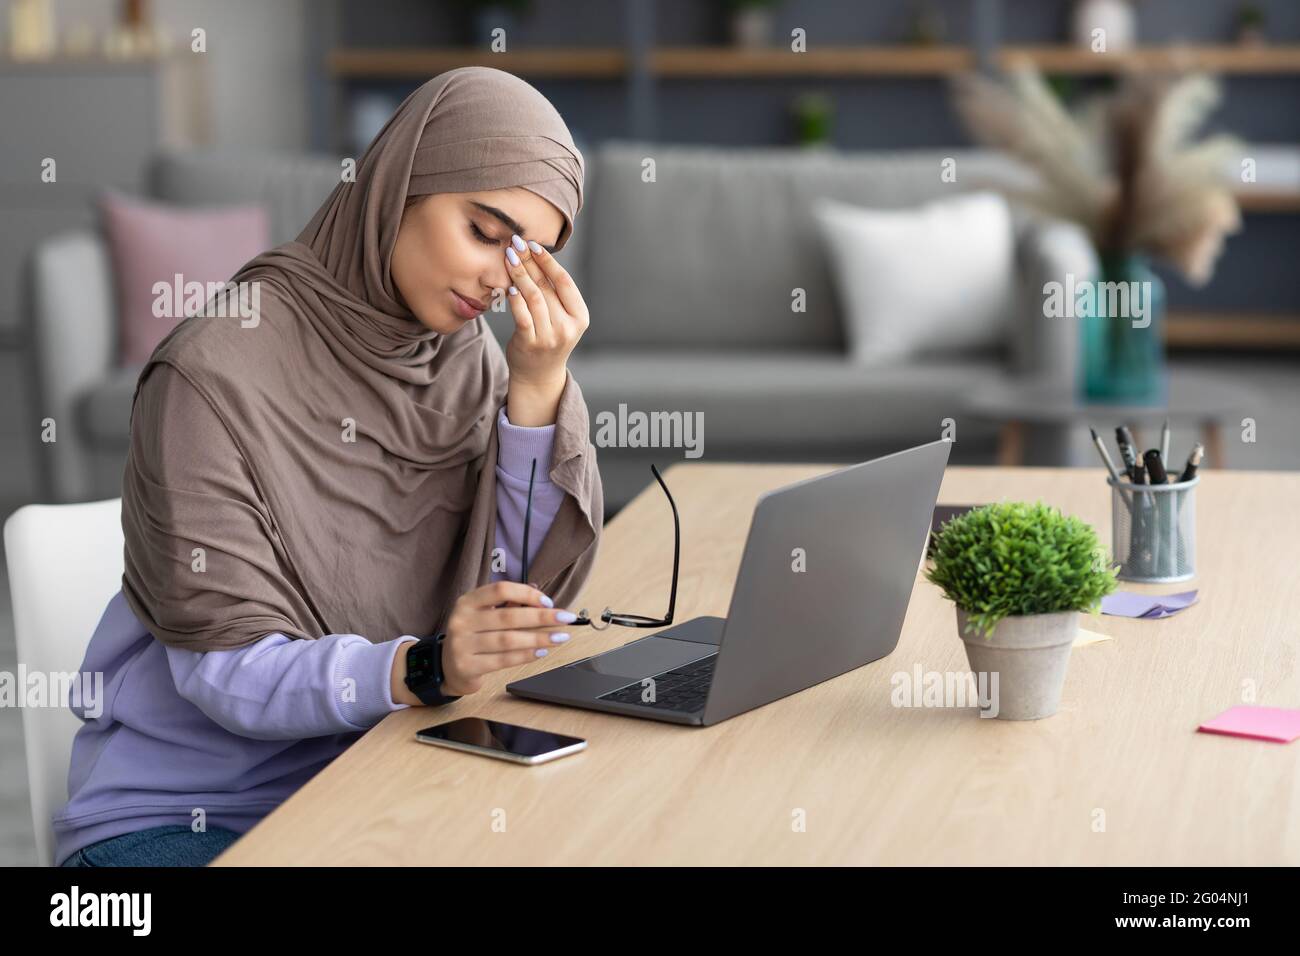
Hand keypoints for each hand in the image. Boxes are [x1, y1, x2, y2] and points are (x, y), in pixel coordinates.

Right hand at [437, 581, 577, 697]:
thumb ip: (508, 604)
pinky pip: (504, 660)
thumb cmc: (473, 636)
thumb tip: (539, 595)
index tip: (549, 601)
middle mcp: (462, 621)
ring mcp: (462, 645)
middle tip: (566, 618)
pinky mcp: (467, 667)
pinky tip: (542, 651)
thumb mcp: (484, 615)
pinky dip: (526, 655)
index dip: (527, 594)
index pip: (501, 590)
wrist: (448, 668)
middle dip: (542, 617)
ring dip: (539, 638)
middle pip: (509, 616)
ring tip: (560, 637)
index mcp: (467, 602)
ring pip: (508, 640)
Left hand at [502, 235, 588, 393]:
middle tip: (515, 244)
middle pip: (546, 286)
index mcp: (580, 316)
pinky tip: (509, 287)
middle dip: (529, 262)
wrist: (539, 375)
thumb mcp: (561, 318)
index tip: (533, 245)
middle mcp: (567, 326)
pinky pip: (522, 315)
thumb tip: (535, 255)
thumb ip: (554, 294)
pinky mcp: (531, 343)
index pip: (564, 281)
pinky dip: (515, 299)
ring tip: (508, 259)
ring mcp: (550, 336)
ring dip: (519, 275)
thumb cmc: (548, 339)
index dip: (548, 261)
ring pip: (534, 298)